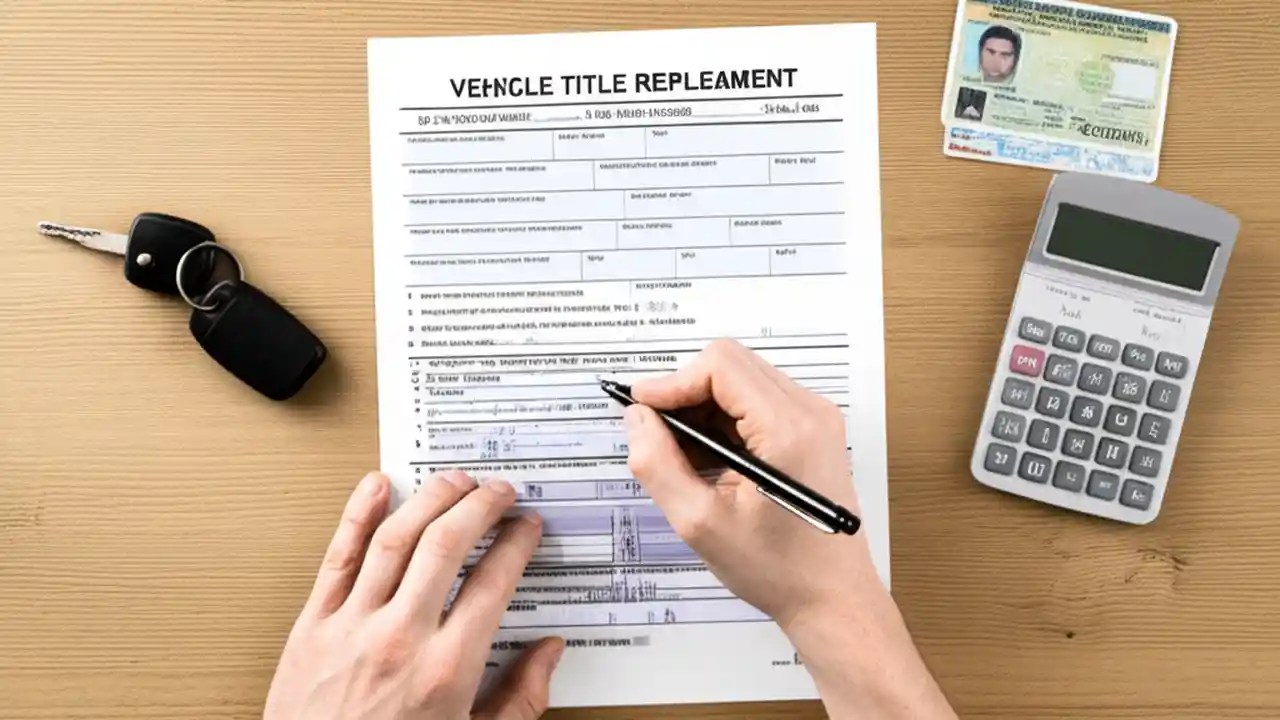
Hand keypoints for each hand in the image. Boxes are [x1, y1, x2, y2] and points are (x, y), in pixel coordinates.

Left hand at [264, 471, 563, 719]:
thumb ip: (519, 700)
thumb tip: (549, 654)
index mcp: (446, 670)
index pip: (493, 582)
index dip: (517, 544)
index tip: (527, 528)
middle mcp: (401, 639)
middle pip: (447, 544)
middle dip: (480, 506)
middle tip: (498, 492)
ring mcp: (353, 626)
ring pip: (396, 538)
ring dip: (430, 499)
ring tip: (453, 481)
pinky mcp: (313, 625)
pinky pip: (338, 557)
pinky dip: (357, 515)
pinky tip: (376, 488)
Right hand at [622, 339, 880, 628]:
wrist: (833, 598)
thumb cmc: (780, 570)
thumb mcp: (701, 523)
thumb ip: (659, 464)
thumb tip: (636, 419)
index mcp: (789, 430)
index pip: (720, 365)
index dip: (672, 382)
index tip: (642, 410)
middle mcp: (810, 412)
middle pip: (731, 365)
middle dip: (685, 392)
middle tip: (656, 433)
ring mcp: (815, 419)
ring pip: (741, 379)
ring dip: (703, 407)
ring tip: (681, 455)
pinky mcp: (812, 430)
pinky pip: (757, 402)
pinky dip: (723, 420)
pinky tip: (708, 459)